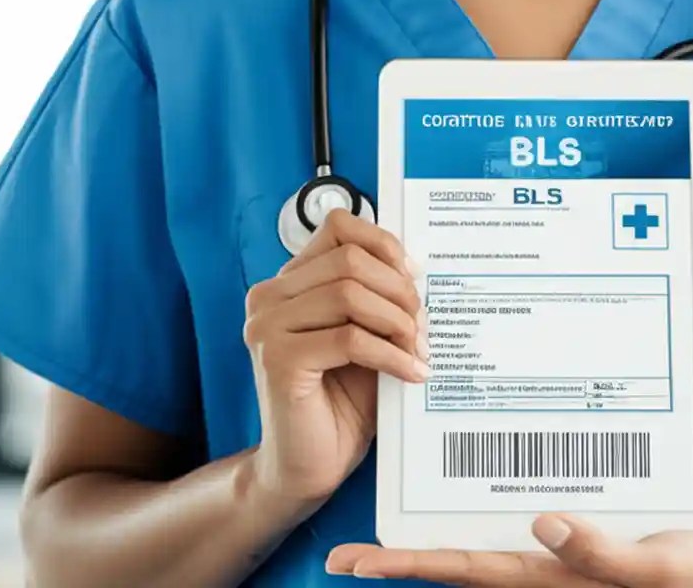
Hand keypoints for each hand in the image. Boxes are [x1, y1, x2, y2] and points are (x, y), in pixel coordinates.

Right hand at [242, 209, 427, 509]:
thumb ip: (377, 298)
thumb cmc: (339, 403)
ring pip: (349, 293)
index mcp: (289, 283)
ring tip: (419, 350)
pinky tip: (410, 372)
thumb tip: (419, 267)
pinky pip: (350, 339)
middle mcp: (269, 298)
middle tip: (425, 326)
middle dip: (399, 290)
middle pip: (349, 260)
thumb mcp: (365, 337)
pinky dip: (390, 355)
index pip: (338, 227)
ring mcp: (267, 327)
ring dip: (398, 322)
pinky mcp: (277, 360)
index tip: (414, 277)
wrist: (308, 465)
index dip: (384, 244)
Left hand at [326, 514, 692, 587]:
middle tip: (346, 552)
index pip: (463, 569)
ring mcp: (554, 555)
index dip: (407, 564)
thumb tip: (543, 522)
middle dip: (403, 556)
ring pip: (481, 541)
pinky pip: (517, 523)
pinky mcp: (574, 541)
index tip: (353, 561)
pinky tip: (474, 489)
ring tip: (391, 519)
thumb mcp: (657, 568)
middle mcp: (540, 566)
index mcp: (549, 575)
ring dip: (436, 534)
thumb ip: (599, 554)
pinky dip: (485, 509)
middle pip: (456, 560)